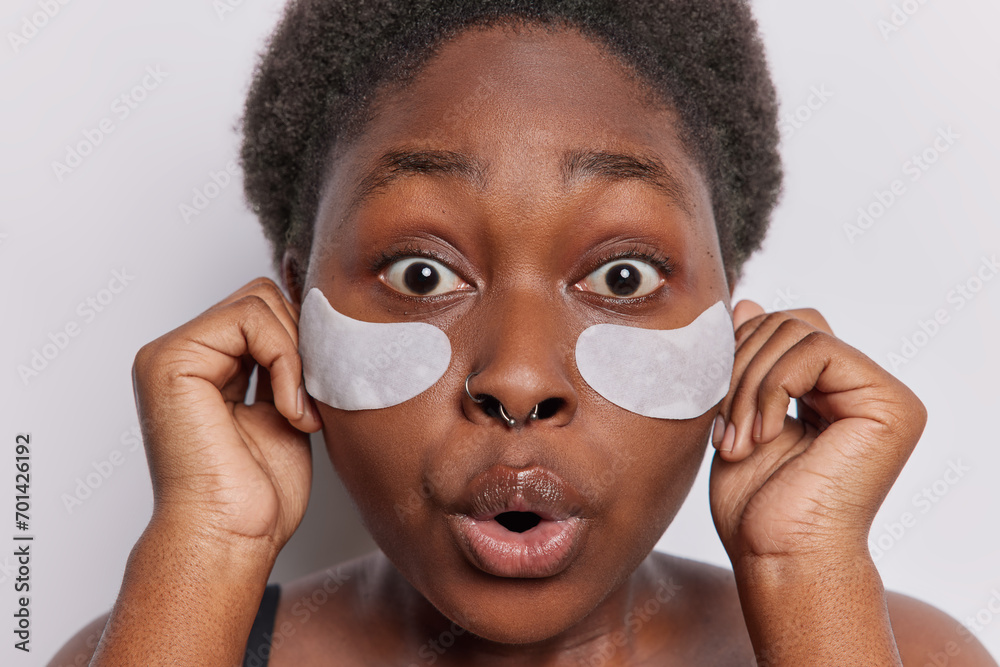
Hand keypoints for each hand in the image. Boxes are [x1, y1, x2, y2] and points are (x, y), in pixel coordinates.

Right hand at [131, 278, 321, 549]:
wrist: (231, 539)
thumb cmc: (259, 494)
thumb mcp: (287, 411)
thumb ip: (290, 365)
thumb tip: (320, 320)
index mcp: (206, 365)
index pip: (267, 311)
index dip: (305, 341)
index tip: (320, 392)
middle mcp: (184, 354)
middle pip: (263, 297)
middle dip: (302, 343)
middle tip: (311, 401)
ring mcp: (170, 354)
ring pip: (260, 301)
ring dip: (297, 356)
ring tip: (298, 412)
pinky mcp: (171, 361)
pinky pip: (249, 320)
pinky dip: (285, 361)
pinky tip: (288, 411)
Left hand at [708, 299, 926, 563]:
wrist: (777, 557)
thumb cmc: (756, 504)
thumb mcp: (738, 415)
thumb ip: (749, 361)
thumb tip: (747, 302)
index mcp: (832, 390)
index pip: (784, 329)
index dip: (740, 354)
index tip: (717, 410)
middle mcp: (863, 389)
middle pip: (789, 322)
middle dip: (740, 368)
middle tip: (725, 430)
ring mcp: (882, 395)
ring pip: (796, 330)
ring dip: (748, 385)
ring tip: (737, 441)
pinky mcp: (889, 405)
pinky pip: (815, 350)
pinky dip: (771, 389)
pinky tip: (762, 437)